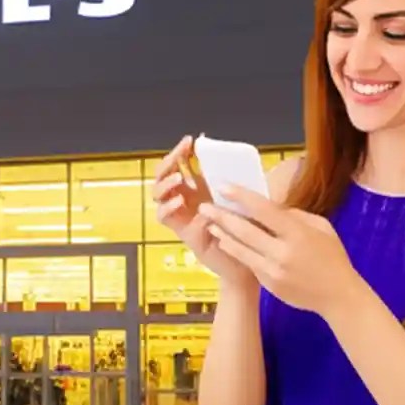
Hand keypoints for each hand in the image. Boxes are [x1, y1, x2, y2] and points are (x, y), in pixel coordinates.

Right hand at [151, 136, 255, 289]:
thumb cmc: (244, 230)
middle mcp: (184, 200)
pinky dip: (169, 207)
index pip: (179, 165)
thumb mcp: (239, 200)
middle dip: (168, 162)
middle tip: (179, 155)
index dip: (180, 152)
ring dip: (165, 184)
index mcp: (196, 189)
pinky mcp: (182, 231)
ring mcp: (181, 215)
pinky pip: (165, 218)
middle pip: (163, 176)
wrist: (246, 263)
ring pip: (158, 195)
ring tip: (178, 178)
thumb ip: (233, 183)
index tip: (190, 141)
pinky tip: (179, 201)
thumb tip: (236, 159)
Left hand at [199, 184, 366, 317]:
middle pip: (245, 230)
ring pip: (240, 248)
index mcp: (298, 233)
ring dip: (222, 233)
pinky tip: (224, 241)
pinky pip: (247, 262)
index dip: (241, 196)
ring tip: (209, 222)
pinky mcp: (269, 284)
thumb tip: (269, 205)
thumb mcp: (321, 227)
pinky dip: (234, 250)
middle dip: (222, 216)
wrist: (339, 296)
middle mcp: (283, 251)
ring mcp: (274, 270)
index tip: (223, 186)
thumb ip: (294, 215)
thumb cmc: (332, 257)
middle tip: (204, 206)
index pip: (264, 210)